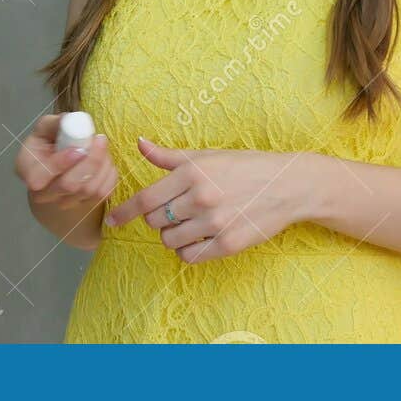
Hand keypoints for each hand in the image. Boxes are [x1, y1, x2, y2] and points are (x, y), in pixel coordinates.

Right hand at [14, 114, 114, 209]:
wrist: (59, 167)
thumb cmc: (49, 143)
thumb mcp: (45, 128)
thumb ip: (54, 123)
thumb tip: (69, 121)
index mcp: (27, 170)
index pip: (39, 177)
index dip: (60, 165)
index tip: (78, 150)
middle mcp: (43, 193)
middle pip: (69, 185)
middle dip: (90, 161)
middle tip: (100, 139)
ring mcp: (64, 202)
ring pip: (90, 190)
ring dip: (102, 165)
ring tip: (102, 145)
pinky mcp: (85, 204)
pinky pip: (103, 193)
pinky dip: (109, 175)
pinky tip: (106, 160)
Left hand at [103, 138, 304, 263]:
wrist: (288, 185)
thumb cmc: (245, 166)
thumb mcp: (207, 156)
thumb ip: (169, 156)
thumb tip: (139, 144)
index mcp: (192, 173)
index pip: (145, 199)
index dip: (124, 212)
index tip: (112, 221)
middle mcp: (201, 198)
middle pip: (155, 221)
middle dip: (156, 219)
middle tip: (171, 212)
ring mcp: (215, 223)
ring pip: (169, 240)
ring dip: (171, 235)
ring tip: (186, 225)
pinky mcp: (228, 244)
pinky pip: (189, 256)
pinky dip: (186, 250)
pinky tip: (196, 239)